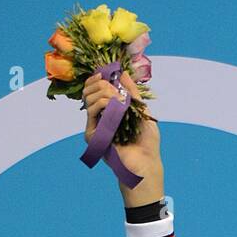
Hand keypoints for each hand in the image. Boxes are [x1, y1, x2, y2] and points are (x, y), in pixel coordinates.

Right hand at [81, 69, 164, 206]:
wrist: (146, 163)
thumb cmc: (147, 143)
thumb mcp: (143, 112)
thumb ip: (132, 93)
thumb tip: (123, 73)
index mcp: (111, 111)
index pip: (96, 90)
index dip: (99, 79)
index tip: (107, 72)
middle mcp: (101, 118)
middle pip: (90, 91)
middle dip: (101, 82)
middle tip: (115, 88)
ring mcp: (97, 126)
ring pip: (89, 98)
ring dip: (104, 91)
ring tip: (118, 97)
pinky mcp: (94, 135)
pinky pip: (92, 111)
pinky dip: (103, 102)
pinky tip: (114, 105)